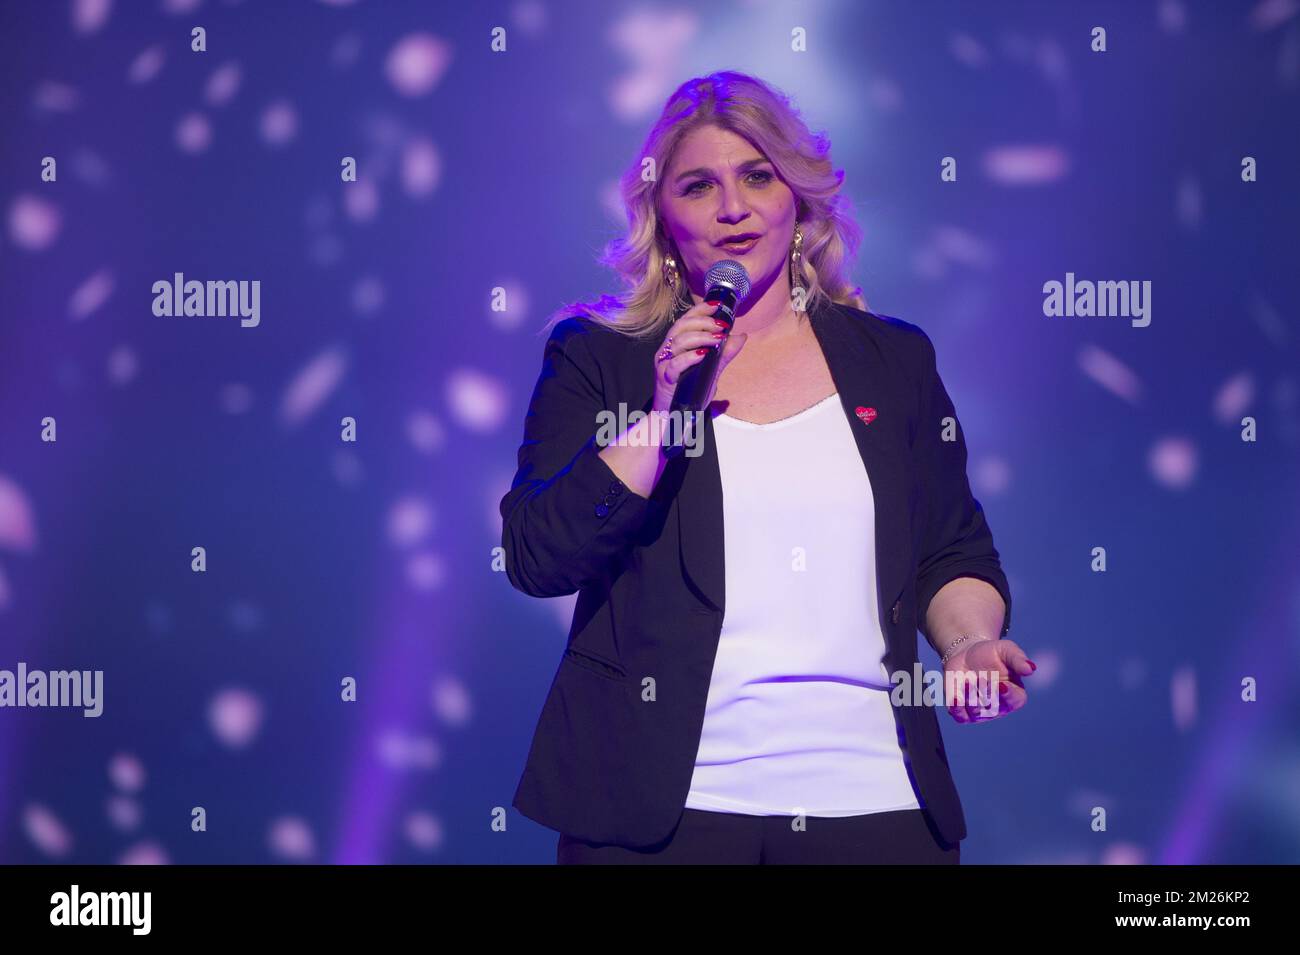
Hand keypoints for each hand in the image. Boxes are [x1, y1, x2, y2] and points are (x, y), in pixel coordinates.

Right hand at [651, 299, 747, 413]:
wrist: (674, 416)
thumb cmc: (688, 391)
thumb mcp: (710, 371)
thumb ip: (723, 355)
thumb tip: (741, 336)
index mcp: (676, 344)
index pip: (686, 320)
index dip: (700, 310)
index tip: (717, 306)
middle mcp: (668, 350)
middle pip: (682, 326)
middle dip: (703, 322)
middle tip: (721, 326)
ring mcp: (664, 363)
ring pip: (679, 342)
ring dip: (701, 337)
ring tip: (718, 339)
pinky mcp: (664, 378)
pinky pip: (676, 364)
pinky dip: (690, 357)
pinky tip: (703, 355)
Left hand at [942, 638, 1034, 723]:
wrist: (967, 654)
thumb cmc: (992, 653)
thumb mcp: (1007, 650)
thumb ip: (1018, 659)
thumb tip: (1031, 668)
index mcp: (1015, 694)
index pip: (1014, 700)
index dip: (1008, 694)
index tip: (1001, 684)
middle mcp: (999, 707)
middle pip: (994, 708)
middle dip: (987, 693)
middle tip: (981, 678)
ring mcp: (981, 712)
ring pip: (976, 712)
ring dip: (971, 698)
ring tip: (968, 681)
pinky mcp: (963, 712)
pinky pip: (961, 717)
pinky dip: (957, 709)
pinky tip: (955, 698)